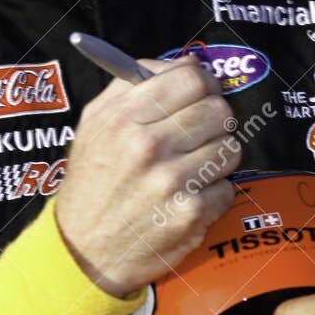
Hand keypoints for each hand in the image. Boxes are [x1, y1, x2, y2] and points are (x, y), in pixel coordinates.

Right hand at [55, 56, 239, 296]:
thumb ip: (132, 85)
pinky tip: (188, 198)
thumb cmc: (92, 184)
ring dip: (217, 158)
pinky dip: (214, 193)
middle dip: (215, 120)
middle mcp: (148, 147)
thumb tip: (184, 62)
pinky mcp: (191, 215)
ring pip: (230, 148)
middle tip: (201, 132)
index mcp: (124, 119)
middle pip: (219, 110)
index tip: (203, 93)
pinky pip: (228, 188)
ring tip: (192, 168)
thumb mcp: (94, 125)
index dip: (204, 83)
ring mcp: (173, 182)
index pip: (191, 78)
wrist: (83, 251)